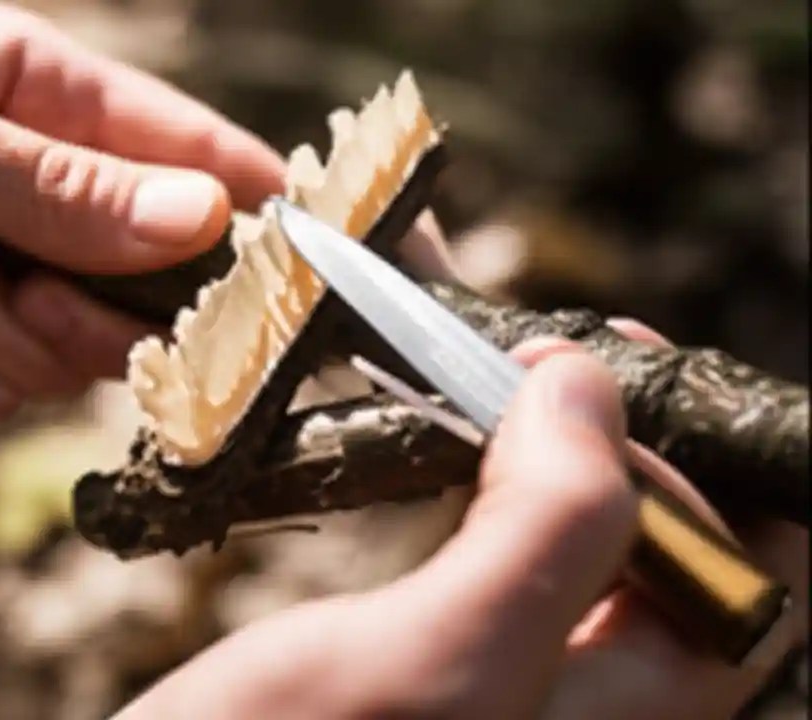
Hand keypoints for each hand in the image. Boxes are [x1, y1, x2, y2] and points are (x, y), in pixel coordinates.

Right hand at [119, 340, 807, 719]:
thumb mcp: (427, 666)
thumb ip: (541, 536)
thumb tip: (588, 389)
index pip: (748, 576)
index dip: (703, 454)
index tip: (603, 356)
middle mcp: (589, 712)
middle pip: (666, 550)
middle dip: (615, 432)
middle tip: (534, 352)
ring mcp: (516, 697)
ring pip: (579, 549)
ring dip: (545, 449)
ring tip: (485, 373)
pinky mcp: (448, 680)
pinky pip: (502, 564)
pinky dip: (480, 486)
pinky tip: (434, 446)